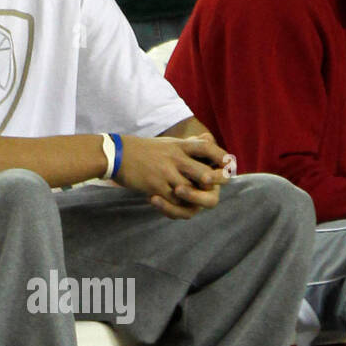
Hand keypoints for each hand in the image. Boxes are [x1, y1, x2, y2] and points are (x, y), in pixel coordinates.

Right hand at [116, 133, 234, 218]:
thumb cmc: (145, 150)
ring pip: (191, 193)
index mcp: (180, 146)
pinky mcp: (155, 187)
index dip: (221, 157)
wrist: (117, 155)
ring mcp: (167, 174)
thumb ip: (189, 144)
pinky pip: (174, 202)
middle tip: (210, 187)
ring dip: (193, 199)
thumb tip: (208, 138)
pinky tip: (169, 201)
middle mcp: (176, 159)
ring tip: (186, 197)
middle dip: (214, 185)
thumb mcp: (169, 142)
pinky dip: (176, 206)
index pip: (207, 148)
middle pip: (207, 176)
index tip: (229, 166)